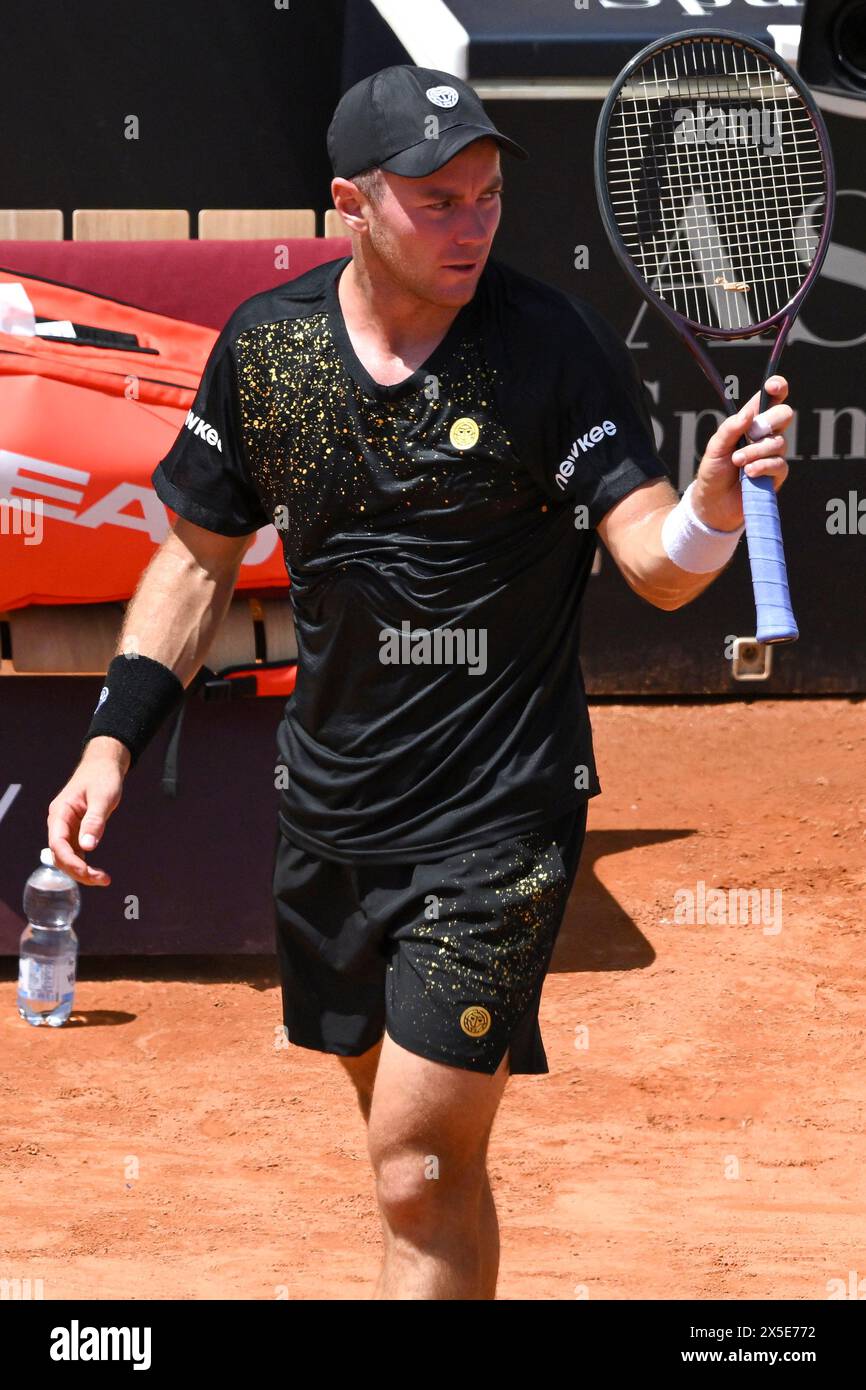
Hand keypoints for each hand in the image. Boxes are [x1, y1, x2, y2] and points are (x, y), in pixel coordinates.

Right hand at [47, 743, 127, 885]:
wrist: (104, 766)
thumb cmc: (102, 778)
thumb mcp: (102, 798)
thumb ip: (94, 822)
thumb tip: (88, 847)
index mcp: (60, 813)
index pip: (58, 844)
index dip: (71, 861)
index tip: (87, 872)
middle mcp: (59, 823)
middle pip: (61, 855)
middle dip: (78, 871)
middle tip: (102, 879)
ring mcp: (66, 828)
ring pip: (67, 856)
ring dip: (81, 871)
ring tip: (103, 879)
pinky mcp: (75, 831)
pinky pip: (75, 852)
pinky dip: (84, 864)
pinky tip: (97, 873)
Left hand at [691, 377, 792, 531]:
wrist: (712, 504)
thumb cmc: (713, 472)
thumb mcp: (715, 447)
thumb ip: (730, 429)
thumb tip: (748, 414)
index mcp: (750, 423)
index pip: (770, 400)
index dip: (776, 388)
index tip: (773, 386)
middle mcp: (765, 436)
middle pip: (784, 415)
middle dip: (769, 421)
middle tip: (753, 432)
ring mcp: (772, 455)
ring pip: (778, 442)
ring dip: (756, 451)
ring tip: (737, 461)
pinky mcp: (776, 476)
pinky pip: (779, 464)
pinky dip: (762, 466)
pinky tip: (748, 473)